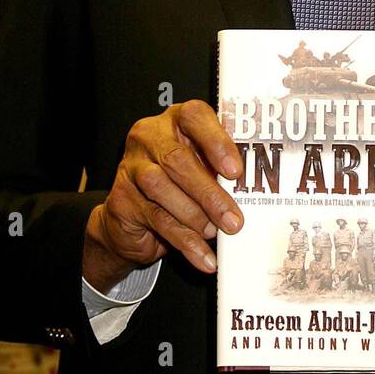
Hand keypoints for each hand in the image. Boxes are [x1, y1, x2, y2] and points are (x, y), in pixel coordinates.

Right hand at [83, 101, 243, 293]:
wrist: (133, 218)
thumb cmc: (179, 185)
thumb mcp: (203, 170)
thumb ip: (222, 171)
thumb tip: (253, 190)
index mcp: (175, 121)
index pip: (194, 117)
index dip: (216, 142)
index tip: (236, 171)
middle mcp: (149, 137)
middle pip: (178, 160)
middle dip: (209, 194)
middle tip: (233, 220)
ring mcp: (131, 166)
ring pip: (162, 188)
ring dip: (195, 216)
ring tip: (216, 233)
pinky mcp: (121, 198)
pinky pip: (156, 219)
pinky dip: (185, 241)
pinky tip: (204, 256)